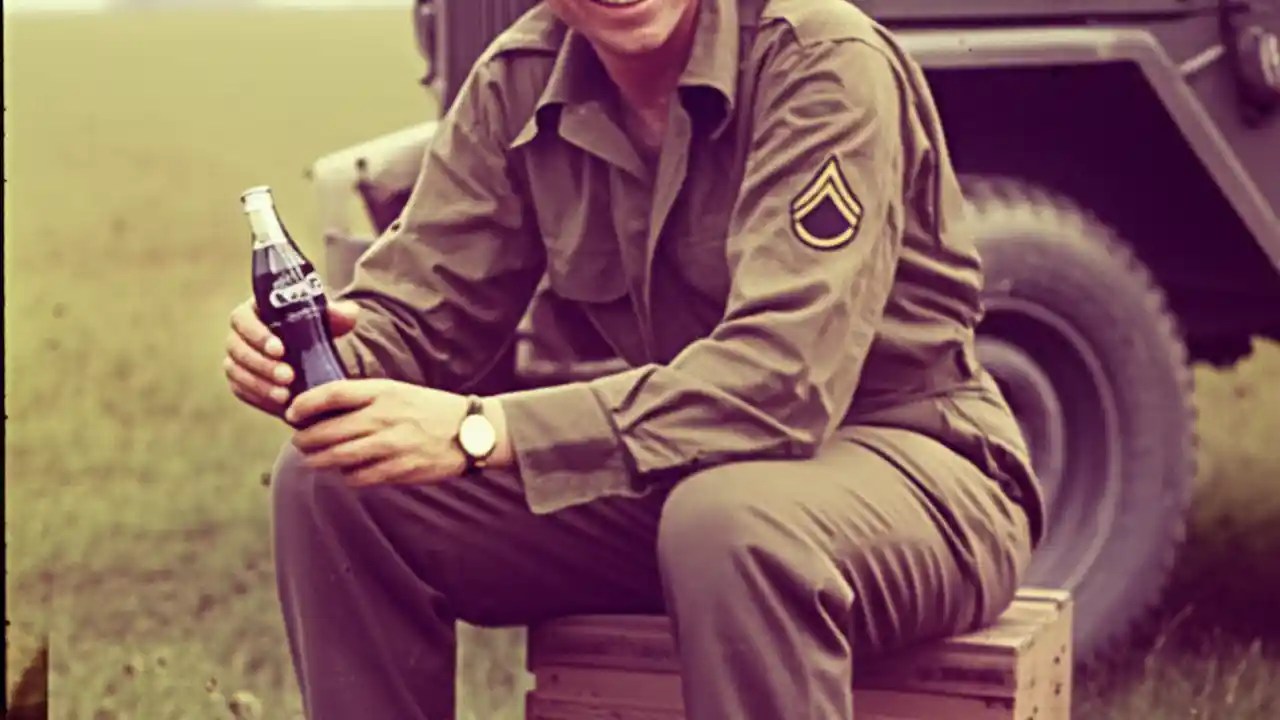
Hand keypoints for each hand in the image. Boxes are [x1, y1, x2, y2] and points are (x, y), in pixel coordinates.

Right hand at [223, 297, 359, 415]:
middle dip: (261, 364)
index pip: (242, 318)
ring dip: (259, 384)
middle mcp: (241, 333)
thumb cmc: (318, 329)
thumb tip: (348, 312)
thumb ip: (339, 314)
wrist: (315, 355)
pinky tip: (278, 404)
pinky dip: (258, 397)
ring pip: (235, 370)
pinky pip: (240, 389)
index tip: (280, 349)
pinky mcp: (240, 379)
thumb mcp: (332, 320)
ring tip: (285, 395)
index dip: (257, 334)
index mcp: (256, 311)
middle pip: (236, 347)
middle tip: (288, 376)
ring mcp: (237, 358)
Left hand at [286, 379, 511, 486]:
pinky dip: (347, 475)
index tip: (292, 412)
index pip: (332, 394)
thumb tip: (322, 409)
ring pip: (337, 458)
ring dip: (318, 461)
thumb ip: (364, 398)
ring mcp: (391, 446)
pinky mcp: (399, 470)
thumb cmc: (428, 409)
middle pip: (327, 431)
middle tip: (299, 442)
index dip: (305, 404)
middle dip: (304, 439)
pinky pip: (359, 477)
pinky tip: (346, 471)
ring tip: (312, 460)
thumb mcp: (397, 391)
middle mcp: (384, 418)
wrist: (470, 432)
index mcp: (383, 392)